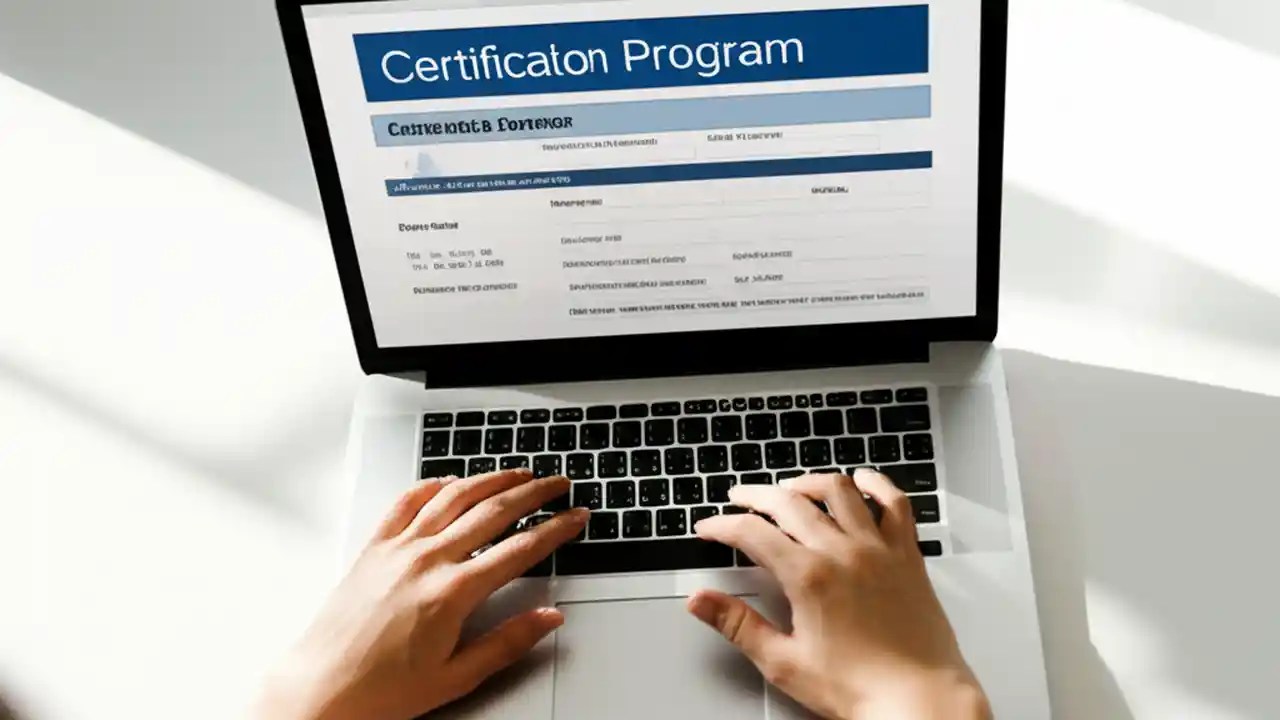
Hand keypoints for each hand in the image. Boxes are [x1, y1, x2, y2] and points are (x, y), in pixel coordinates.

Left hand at [252, 468, 586, 719]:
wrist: (321, 690)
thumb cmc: (381, 691)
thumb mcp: (457, 677)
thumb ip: (508, 642)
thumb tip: (549, 619)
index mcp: (453, 593)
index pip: (520, 549)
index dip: (556, 530)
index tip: (575, 517)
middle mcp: (426, 561)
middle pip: (493, 511)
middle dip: (533, 493)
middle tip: (557, 484)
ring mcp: (398, 549)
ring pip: (453, 496)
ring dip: (491, 479)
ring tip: (517, 473)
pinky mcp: (373, 548)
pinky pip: (407, 502)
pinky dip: (434, 484)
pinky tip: (450, 481)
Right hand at [687, 468, 989, 719]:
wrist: (919, 700)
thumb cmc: (858, 688)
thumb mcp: (784, 663)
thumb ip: (739, 625)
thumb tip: (701, 601)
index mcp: (809, 577)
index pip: (752, 532)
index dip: (722, 525)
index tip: (709, 527)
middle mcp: (843, 552)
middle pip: (789, 502)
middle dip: (756, 496)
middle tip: (739, 499)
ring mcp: (878, 548)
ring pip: (838, 491)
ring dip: (807, 483)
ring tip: (790, 488)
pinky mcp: (907, 555)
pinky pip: (894, 503)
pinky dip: (876, 484)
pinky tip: (861, 480)